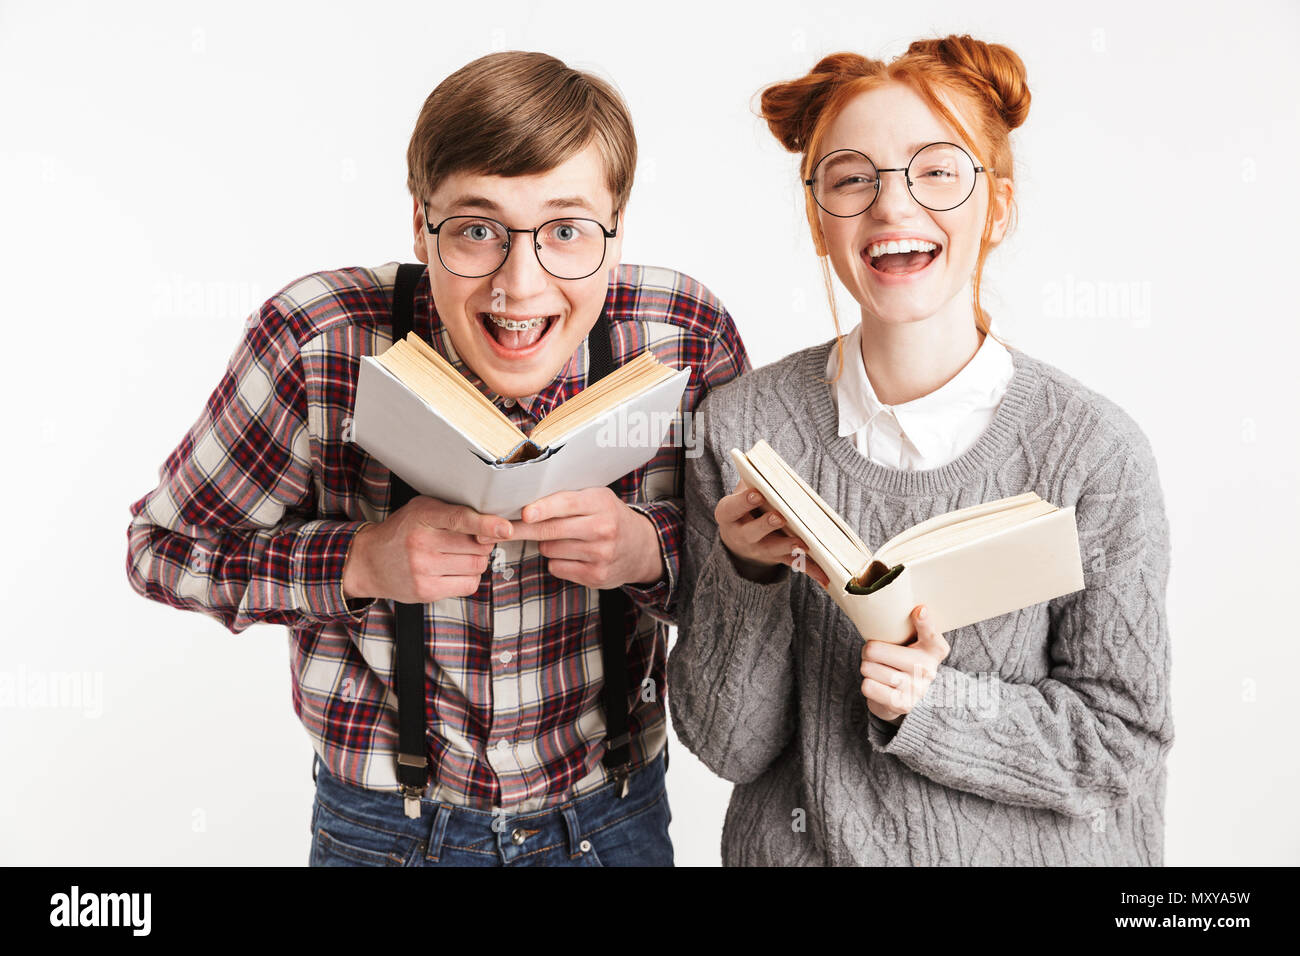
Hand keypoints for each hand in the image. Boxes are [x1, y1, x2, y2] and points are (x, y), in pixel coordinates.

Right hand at [341, 496, 507, 602]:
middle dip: (482, 544)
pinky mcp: (426, 591)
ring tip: (459, 555)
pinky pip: (468, 585)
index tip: (505, 528)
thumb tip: (493, 525)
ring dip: (477, 561)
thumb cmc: (402, 531)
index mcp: (422, 516)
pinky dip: (469, 578)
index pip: (461, 519)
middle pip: (476, 546)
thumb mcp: (422, 509)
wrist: (368, 561)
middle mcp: (421, 543)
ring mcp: (423, 569)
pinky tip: (455, 571)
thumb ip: (453, 511)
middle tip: (469, 541)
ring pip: (476, 566)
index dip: (487, 524)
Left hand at [505, 487, 662, 588]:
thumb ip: (568, 499)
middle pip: (551, 530)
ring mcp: (600, 555)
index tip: (525, 513)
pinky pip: (556, 567)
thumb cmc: (610, 518)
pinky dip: (556, 561)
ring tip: (562, 538)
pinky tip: (571, 555)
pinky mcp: (596, 576)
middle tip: (504, 529)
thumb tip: (525, 501)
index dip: (542, 508)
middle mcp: (603, 529)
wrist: (641, 548)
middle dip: (524, 529)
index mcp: (601, 503)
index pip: (566, 504)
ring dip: (546, 544)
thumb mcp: (598, 499)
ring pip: (550, 549)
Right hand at [714, 478, 829, 587]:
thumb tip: (769, 466)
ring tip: (803, 544)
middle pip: (751, 532)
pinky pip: (794, 564)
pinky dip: (811, 570)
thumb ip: (753, 480)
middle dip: (765, 525)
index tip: (756, 493)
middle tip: (779, 517)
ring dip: (788, 547)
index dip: (742, 502)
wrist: (739, 540)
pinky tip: (825, 577)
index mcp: (729, 515)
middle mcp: (741, 536)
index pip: (732, 508)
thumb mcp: (742, 492)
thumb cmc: (745, 507)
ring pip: (773, 550)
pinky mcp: (776, 559)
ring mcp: (759, 550)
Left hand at [860, 604, 951, 724]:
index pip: (930, 633)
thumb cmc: (903, 661)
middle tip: (876, 654)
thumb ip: (906, 626)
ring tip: (879, 670)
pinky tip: (880, 685)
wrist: (904, 698)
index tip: (919, 610)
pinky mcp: (902, 704)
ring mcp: (917, 688)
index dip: (924, 621)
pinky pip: (868, 686)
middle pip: (875, 649)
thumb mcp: (912, 643)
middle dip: (868, 651)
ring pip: (868, 668)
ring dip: (867, 668)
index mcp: (934, 649)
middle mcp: (929, 669)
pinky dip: (868, 684)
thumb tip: (908, 608)